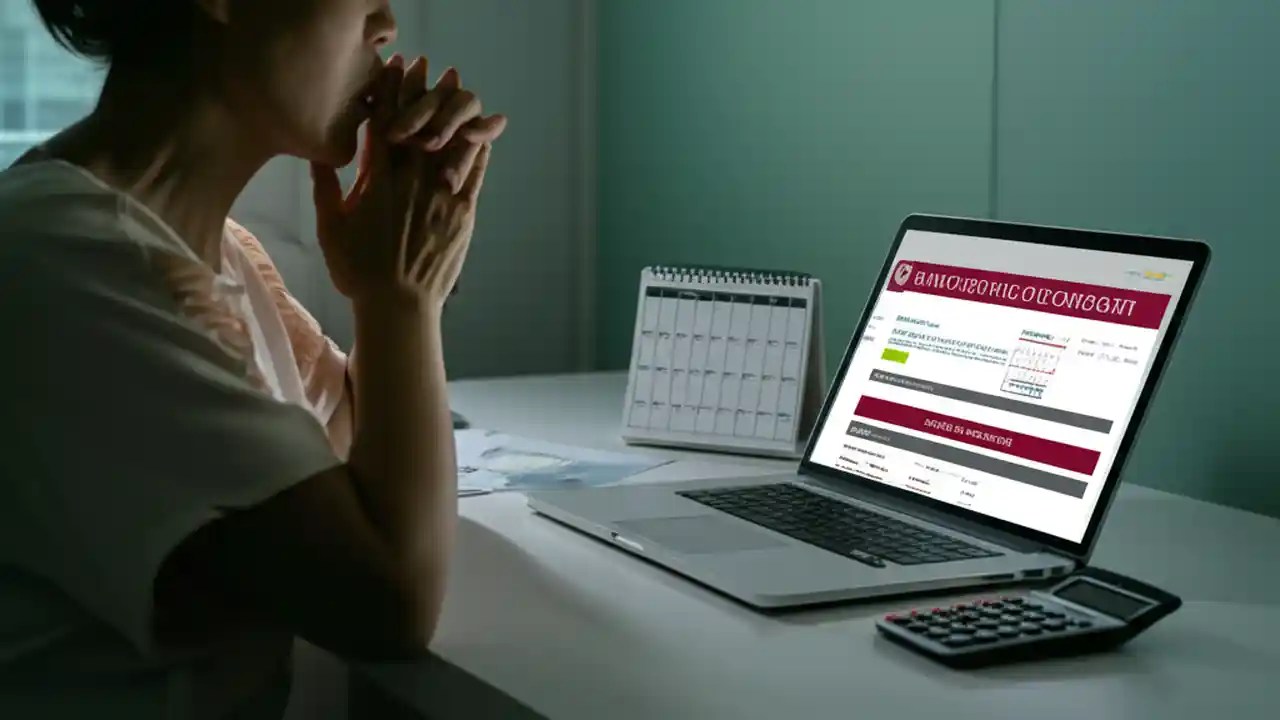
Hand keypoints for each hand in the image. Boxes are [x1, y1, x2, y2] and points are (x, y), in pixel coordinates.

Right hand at [310, 60, 492, 307]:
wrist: (397, 305)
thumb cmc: (358, 271)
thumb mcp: (329, 226)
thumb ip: (325, 186)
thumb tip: (318, 154)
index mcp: (377, 180)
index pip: (383, 124)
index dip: (388, 94)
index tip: (392, 70)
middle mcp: (410, 180)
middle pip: (418, 124)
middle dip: (421, 93)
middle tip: (426, 68)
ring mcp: (439, 194)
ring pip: (449, 140)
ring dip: (453, 111)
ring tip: (457, 87)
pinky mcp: (462, 212)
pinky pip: (475, 171)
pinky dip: (478, 148)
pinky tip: (481, 131)